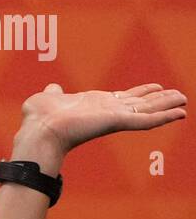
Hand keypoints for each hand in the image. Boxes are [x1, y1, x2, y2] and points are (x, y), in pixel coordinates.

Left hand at [19, 81, 186, 158]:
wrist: (39, 131)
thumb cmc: (39, 119)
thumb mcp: (48, 98)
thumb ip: (54, 94)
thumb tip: (52, 89)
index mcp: (96, 105)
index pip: (125, 98)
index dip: (142, 93)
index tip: (156, 87)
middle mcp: (108, 112)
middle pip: (141, 104)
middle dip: (160, 100)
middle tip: (180, 96)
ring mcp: (113, 118)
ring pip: (147, 112)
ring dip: (167, 107)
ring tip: (184, 103)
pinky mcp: (117, 122)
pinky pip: (145, 121)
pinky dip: (164, 118)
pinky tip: (180, 114)